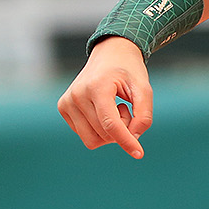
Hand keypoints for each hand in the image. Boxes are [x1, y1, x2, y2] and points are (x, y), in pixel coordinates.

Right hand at [57, 37, 152, 157]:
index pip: (111, 124)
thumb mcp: (144, 89)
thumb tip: (133, 138)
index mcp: (97, 87)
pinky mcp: (63, 108)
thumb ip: (143, 115)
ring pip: (92, 140)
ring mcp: (67, 102)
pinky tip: (104, 110)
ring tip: (115, 108)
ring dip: (110, 131)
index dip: (126, 141)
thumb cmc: (129, 71)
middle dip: (122, 129)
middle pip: (104, 134)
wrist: (110, 54)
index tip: (139, 154)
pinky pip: (85, 135)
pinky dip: (99, 129)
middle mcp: (77, 95)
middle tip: (127, 109)